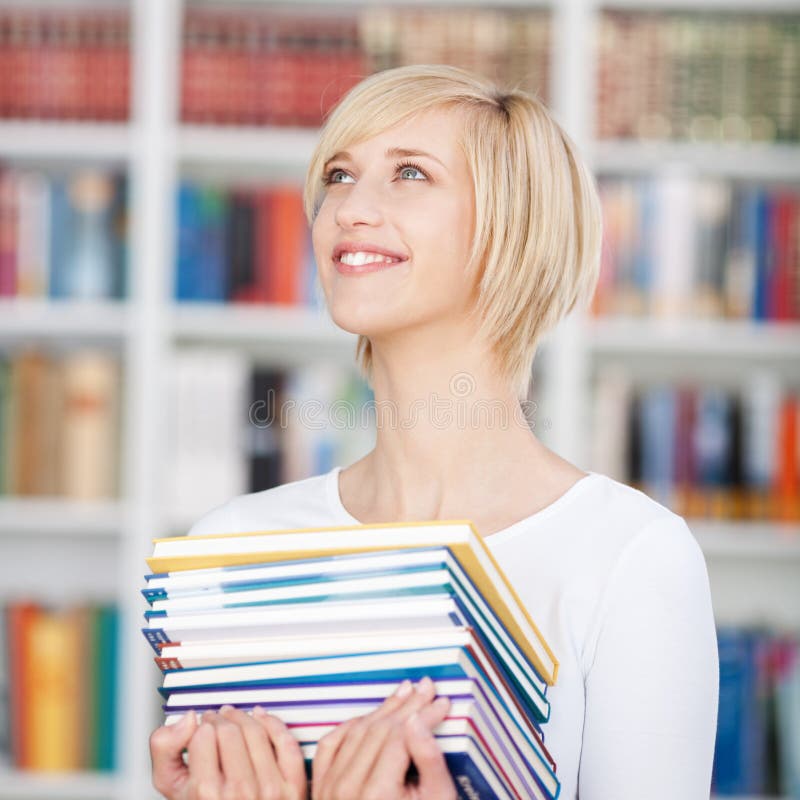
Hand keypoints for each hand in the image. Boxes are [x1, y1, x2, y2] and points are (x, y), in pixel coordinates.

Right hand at [150, 704, 307, 799]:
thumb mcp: (171, 786)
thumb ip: (165, 748)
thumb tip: (189, 718)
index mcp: (205, 794)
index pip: (204, 735)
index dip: (201, 727)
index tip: (202, 727)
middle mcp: (239, 794)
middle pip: (230, 731)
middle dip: (220, 719)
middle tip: (216, 718)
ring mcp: (269, 791)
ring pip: (257, 732)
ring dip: (243, 716)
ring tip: (233, 716)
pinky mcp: (292, 789)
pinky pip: (286, 744)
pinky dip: (274, 724)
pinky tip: (261, 717)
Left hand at [311, 677, 456, 799]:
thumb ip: (428, 760)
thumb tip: (418, 719)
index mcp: (376, 794)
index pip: (400, 735)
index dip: (423, 713)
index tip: (442, 701)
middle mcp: (345, 790)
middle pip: (378, 729)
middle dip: (406, 705)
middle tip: (426, 688)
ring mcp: (328, 790)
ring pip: (355, 732)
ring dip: (381, 710)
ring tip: (404, 694)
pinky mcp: (321, 791)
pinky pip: (331, 745)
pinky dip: (350, 726)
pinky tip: (368, 716)